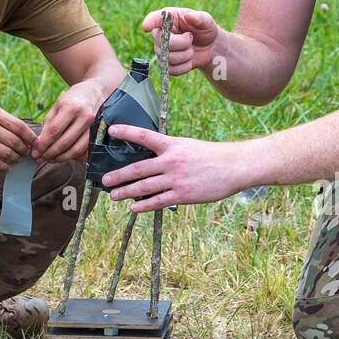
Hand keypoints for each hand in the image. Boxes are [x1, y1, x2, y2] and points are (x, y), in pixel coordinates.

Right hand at [0, 103, 35, 172]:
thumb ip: (1, 120)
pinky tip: (7, 167)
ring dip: (16, 159)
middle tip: (27, 154)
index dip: (30, 136)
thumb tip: (21, 132)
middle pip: (15, 141)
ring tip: (17, 160)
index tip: (35, 143)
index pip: (19, 125)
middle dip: (24, 150)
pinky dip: (5, 167)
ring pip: (7, 153)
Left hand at [33, 81, 101, 162]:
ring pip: (76, 149)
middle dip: (50, 153)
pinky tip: (63, 156)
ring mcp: (94, 126)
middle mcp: (84, 117)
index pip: (54, 131)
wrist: (93, 92)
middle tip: (41, 157)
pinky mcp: (98, 134)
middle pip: (65, 142)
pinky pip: (84, 150)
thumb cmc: (72, 99)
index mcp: (71, 108)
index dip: (43, 144)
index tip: (35, 152)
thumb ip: (48, 124)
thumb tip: (39, 144)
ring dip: (61, 158)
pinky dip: (72, 156)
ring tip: (50, 159)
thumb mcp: (57, 105)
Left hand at [100, 125, 248, 211]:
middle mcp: (171, 161)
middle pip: (138, 168)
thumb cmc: (210, 156)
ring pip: (144, 187)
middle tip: (105, 180)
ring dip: (126, 192)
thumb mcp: (187, 146)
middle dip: (119, 175)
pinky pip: (158, 201)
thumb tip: (150, 159)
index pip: (144, 136)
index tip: (111, 130)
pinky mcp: (183, 194)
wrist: (233, 167)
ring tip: (113, 196)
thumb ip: (168, 151)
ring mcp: (176, 179)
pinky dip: (144, 206)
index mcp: (172, 145)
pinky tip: (133, 208)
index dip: (127, 132)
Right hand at [141, 7, 219, 75]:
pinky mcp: (166, 64)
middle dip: (182, 44)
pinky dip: (185, 66)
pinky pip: (172, 70)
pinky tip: (189, 60)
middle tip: (191, 38)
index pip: (154, 19)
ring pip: (168, 59)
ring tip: (191, 49)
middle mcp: (161, 34)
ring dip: (186, 56)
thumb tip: (190, 16)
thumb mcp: (206, 21)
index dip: (149, 22)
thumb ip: (200, 18)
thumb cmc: (204, 29)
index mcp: (169, 19)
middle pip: (162, 44)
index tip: (146, 27)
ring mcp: (162, 50)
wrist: (210, 46)